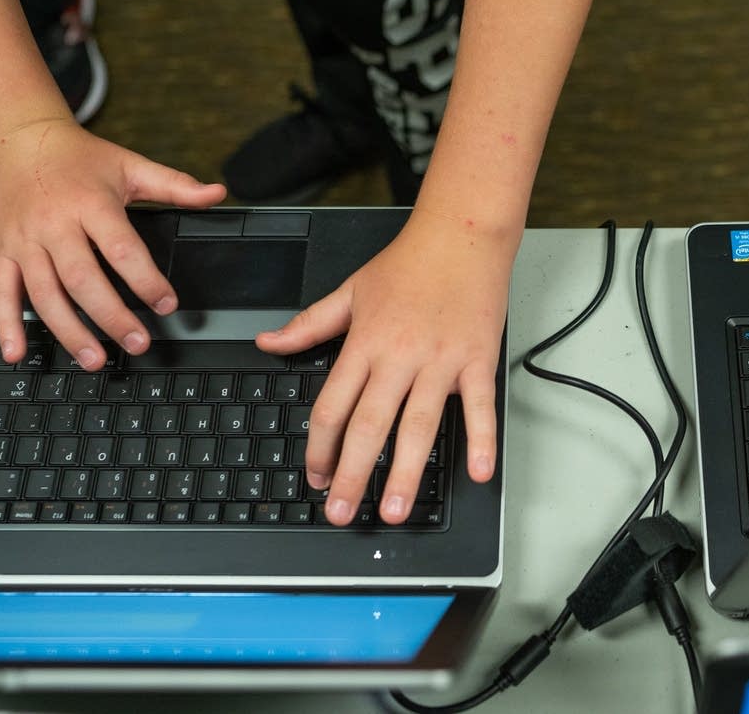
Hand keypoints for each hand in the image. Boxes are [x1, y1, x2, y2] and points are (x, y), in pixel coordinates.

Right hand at [0, 118, 225, 368]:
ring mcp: (25, 242)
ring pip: (44, 294)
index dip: (146, 280)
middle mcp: (54, 226)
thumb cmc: (78, 158)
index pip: (122, 249)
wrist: (18, 141)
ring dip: (69, 331)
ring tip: (94, 359)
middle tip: (137, 343)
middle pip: (82, 279)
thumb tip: (217, 193)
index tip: (167, 304)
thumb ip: (175, 184)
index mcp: (90, 205)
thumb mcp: (130, 165)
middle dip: (110, 317)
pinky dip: (7, 324)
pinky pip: (2, 292)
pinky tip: (18, 352)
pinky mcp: (4, 252)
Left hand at [257, 212, 510, 526]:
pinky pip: (478, 406)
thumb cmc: (410, 262)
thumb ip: (309, 324)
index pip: (334, 406)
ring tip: (395, 510)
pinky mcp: (477, 359)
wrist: (462, 234)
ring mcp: (440, 360)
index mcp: (365, 343)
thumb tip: (268, 342)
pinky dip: (481, 439)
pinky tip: (478, 472)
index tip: (318, 478)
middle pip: (369, 425)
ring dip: (406, 472)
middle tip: (343, 513)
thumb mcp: (350, 290)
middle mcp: (400, 356)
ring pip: (418, 424)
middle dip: (353, 475)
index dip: (321, 448)